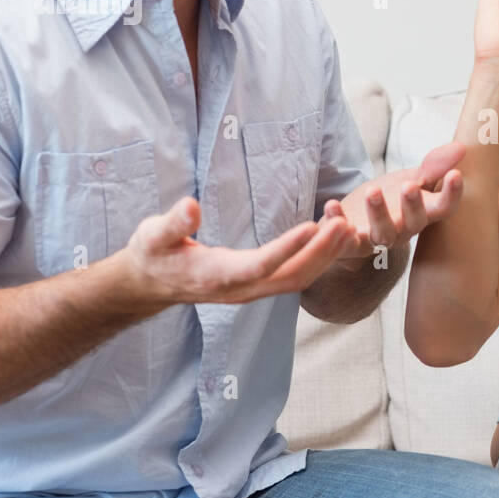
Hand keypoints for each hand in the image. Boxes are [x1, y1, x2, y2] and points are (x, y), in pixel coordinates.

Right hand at [119, 197, 358, 306]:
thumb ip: (173, 223)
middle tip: (344, 223)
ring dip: (325, 256)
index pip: (259, 264)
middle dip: (320, 252)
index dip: (286, 248)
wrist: (151, 284)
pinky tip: (332, 240)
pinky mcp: (257, 287)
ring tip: (347, 228)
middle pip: (290, 276)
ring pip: (297, 280)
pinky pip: (294, 278)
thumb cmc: (153, 254)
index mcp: (216, 275)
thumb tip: (191, 206)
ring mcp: (251, 291)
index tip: (312, 226)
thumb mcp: (152, 235)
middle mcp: (240, 289)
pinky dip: (317, 260)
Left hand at [321, 141, 464, 258]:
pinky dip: (337, 221)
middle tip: (410, 185)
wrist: (355, 223)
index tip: (456, 175)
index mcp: (422, 213)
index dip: (452, 195)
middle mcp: (403, 230)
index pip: (443, 208)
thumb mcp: (410, 179)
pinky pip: (344, 239)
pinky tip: (331, 205)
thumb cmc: (388, 201)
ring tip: (372, 191)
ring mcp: (377, 239)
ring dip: (377, 214)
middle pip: (414, 223)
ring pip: (382, 233)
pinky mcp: (350, 244)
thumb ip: (433, 167)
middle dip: (413, 206)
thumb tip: (461, 147)